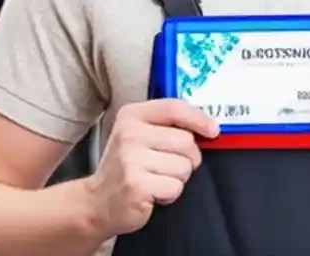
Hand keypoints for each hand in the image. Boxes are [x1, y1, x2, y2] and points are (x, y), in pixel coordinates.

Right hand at [84, 99, 218, 236]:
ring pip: (184, 166)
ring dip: (177, 178)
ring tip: (156, 179)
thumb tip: (208, 127)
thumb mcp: (139, 135)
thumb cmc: (126, 168)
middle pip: (186, 141)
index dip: (199, 118)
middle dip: (188, 158)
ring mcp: (131, 160)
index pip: (174, 108)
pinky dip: (170, 194)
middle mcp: (129, 134)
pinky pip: (175, 187)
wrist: (97, 203)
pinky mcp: (136, 185)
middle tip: (169, 166)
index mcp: (131, 116)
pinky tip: (152, 192)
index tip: (212, 130)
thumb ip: (167, 126)